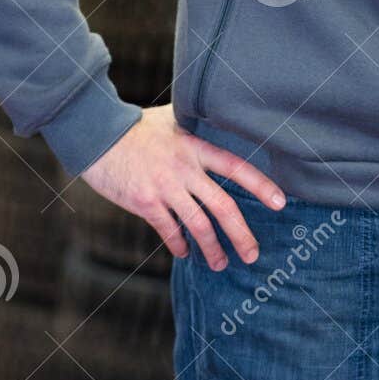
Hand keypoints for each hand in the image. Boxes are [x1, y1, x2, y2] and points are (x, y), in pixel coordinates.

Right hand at [79, 103, 286, 268]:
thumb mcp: (171, 119)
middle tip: (252, 254)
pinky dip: (179, 244)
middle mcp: (185, 169)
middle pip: (223, 206)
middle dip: (241, 234)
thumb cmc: (135, 127)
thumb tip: (215, 115)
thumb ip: (194, 125)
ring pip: (198, 225)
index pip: (236, 168)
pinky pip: (169, 230)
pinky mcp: (145, 202)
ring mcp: (165, 187)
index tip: (280, 203)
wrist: (98, 135)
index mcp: (196, 148)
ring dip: (212, 248)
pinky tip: (184, 252)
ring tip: (220, 264)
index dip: (260, 185)